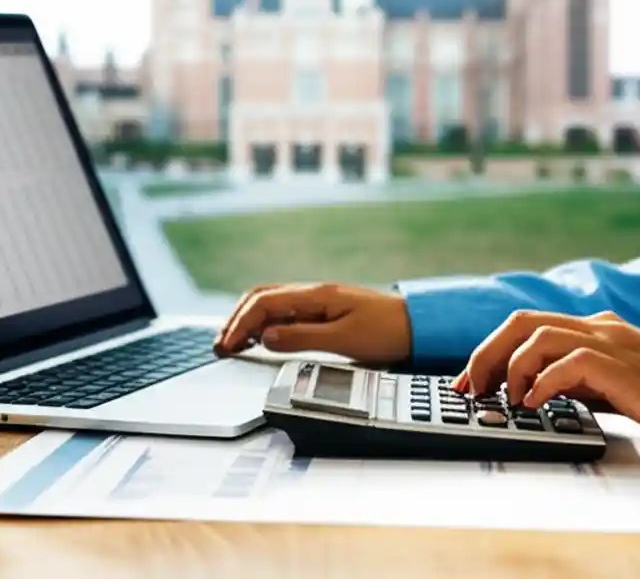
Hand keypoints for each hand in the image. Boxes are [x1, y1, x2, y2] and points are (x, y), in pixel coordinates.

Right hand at [215, 283, 411, 364]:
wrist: (418, 327)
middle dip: (235, 319)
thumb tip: (265, 337)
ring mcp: (316, 301)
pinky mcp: (322, 311)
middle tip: (220, 345)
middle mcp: (312, 294)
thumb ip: (302, 337)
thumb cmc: (387, 331)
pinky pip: (283, 312)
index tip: (226, 346)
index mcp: (315, 296)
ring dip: (247, 321)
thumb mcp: (344, 339)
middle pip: (260, 298)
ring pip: (269, 303)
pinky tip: (259, 339)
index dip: (239, 324)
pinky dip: (263, 323)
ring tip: (233, 344)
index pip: (264, 303)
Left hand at [455, 310, 639, 456]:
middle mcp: (601, 328)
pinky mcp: (626, 368)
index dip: (490, 351)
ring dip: (510, 368)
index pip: (528, 325)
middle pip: (521, 322)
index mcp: (598, 330)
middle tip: (470, 389)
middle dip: (485, 353)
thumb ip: (581, 384)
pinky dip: (543, 381)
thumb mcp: (618, 389)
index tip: (469, 382)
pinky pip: (570, 362)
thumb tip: (536, 395)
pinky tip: (536, 404)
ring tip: (506, 400)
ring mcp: (614, 343)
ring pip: (538, 335)